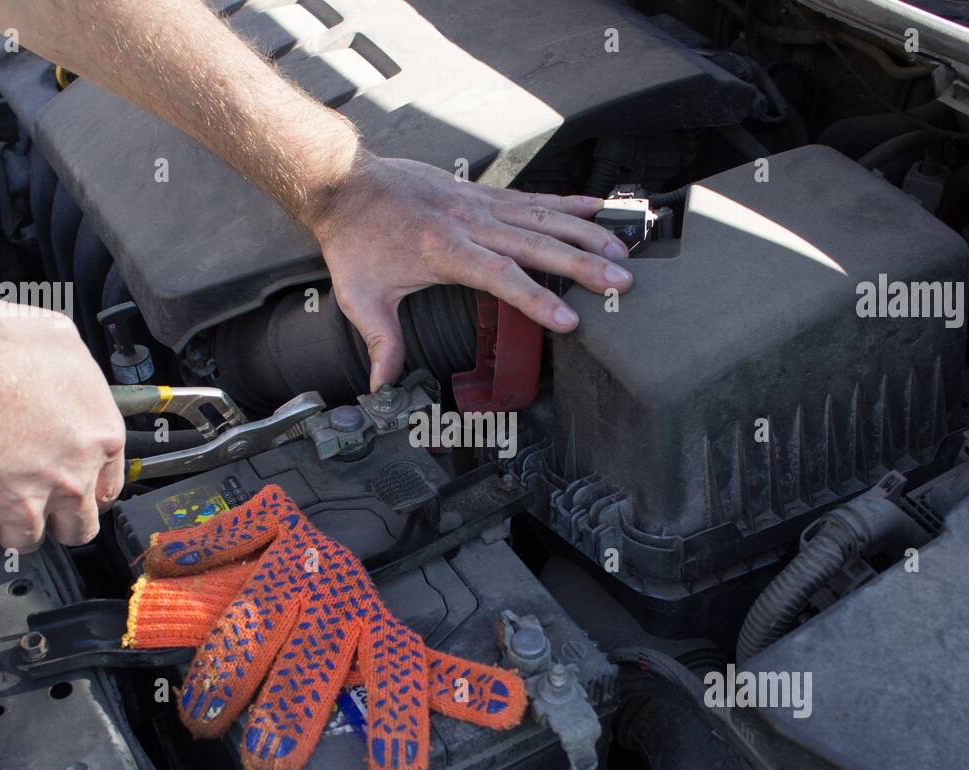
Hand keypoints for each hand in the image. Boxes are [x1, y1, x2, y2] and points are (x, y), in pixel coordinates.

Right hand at [0, 303, 125, 551]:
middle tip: (39, 502)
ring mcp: (24, 503)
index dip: (90, 484)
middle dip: (59, 518)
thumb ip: (68, 362)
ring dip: (8, 525)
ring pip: (26, 539)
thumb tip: (64, 363)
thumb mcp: (50, 333)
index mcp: (97, 434)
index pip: (110, 481)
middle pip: (79, 523)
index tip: (79, 486)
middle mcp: (69, 476)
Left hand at [306, 150, 633, 388]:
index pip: (501, 276)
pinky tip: (601, 208)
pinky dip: (570, 202)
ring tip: (622, 254)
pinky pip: (536, 198)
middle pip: (537, 243)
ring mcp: (481, 205)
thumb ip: (380, 342)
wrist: (346, 184)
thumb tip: (383, 387)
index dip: (536, 297)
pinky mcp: (485, 194)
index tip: (568, 319)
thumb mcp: (361, 296)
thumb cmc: (355, 239)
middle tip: (619, 282)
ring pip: (545, 217)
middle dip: (582, 264)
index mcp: (445, 250)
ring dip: (587, 234)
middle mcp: (471, 223)